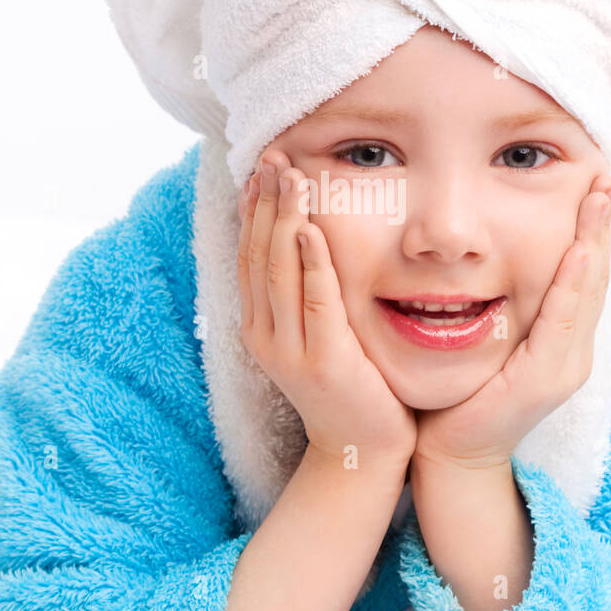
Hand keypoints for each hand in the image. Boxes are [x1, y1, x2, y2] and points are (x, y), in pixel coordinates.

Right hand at [236, 149, 417, 476]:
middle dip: (265, 202)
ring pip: (279, 272)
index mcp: (260, 327)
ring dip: (285, 219)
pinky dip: (312, 262)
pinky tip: (315, 229)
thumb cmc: (351, 387)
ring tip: (291, 176)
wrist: (360, 454)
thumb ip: (308, 293)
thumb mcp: (318, 335)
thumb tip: (307, 239)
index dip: (253, 210)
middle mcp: (265, 336)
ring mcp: (290, 351)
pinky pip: (315, 301)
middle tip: (273, 156)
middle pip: (258, 255)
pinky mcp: (324, 362)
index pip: (250, 256)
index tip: (261, 168)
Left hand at [412, 172, 610, 471]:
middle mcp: (572, 349)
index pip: (583, 272)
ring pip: (587, 290)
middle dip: (601, 222)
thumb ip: (498, 302)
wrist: (451, 455)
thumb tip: (485, 253)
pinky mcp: (546, 380)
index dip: (591, 228)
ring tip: (600, 196)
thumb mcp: (486, 336)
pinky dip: (571, 284)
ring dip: (594, 239)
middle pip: (595, 273)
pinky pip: (563, 321)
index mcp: (561, 338)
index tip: (594, 182)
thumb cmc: (459, 394)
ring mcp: (565, 366)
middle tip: (606, 174)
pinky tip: (575, 251)